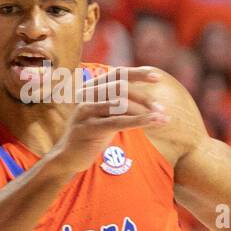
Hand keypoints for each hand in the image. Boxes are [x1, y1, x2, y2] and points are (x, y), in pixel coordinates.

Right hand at [44, 65, 166, 176]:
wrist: (68, 156)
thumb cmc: (92, 134)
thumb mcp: (107, 115)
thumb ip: (121, 103)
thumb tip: (149, 99)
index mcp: (92, 88)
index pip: (117, 73)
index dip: (138, 73)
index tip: (158, 78)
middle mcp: (87, 95)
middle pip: (120, 87)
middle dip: (144, 97)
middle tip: (162, 108)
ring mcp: (86, 111)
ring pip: (120, 103)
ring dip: (144, 110)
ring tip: (162, 117)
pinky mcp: (88, 128)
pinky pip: (117, 121)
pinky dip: (138, 121)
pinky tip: (152, 122)